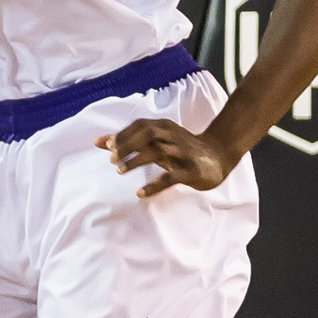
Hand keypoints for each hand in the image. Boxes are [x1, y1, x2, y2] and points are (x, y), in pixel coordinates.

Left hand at [95, 119, 236, 197]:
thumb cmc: (181, 148)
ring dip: (136, 161)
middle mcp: (173, 136)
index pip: (140, 125)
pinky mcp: (191, 171)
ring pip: (157, 152)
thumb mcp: (158, 141)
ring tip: (120, 171)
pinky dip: (154, 184)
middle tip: (112, 160)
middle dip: (128, 145)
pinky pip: (171, 177)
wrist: (218, 156)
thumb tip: (100, 142)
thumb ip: (131, 141)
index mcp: (164, 127)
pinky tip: (141, 192)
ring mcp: (182, 153)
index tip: (105, 145)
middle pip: (147, 134)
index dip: (122, 134)